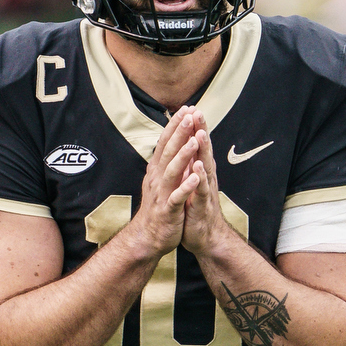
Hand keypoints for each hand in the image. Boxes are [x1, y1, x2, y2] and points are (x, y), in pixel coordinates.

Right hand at [127, 107, 201, 259]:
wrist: (149, 237)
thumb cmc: (159, 208)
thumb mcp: (162, 181)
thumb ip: (167, 162)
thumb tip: (172, 141)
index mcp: (158, 171)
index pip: (166, 143)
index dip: (175, 126)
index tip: (187, 109)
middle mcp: (158, 179)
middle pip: (168, 152)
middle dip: (179, 133)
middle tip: (190, 114)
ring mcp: (162, 194)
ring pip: (172, 171)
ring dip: (183, 155)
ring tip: (194, 141)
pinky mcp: (168, 210)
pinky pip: (177, 197)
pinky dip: (186, 186)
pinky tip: (195, 177)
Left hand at [175, 115, 237, 259]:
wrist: (205, 237)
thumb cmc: (196, 209)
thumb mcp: (191, 184)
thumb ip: (190, 166)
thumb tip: (186, 147)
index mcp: (200, 172)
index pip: (197, 146)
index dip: (193, 128)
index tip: (189, 108)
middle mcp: (205, 178)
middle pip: (203, 150)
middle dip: (201, 131)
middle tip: (198, 111)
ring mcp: (205, 190)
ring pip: (206, 166)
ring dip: (204, 150)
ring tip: (201, 133)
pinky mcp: (203, 205)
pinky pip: (202, 190)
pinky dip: (200, 178)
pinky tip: (198, 167)